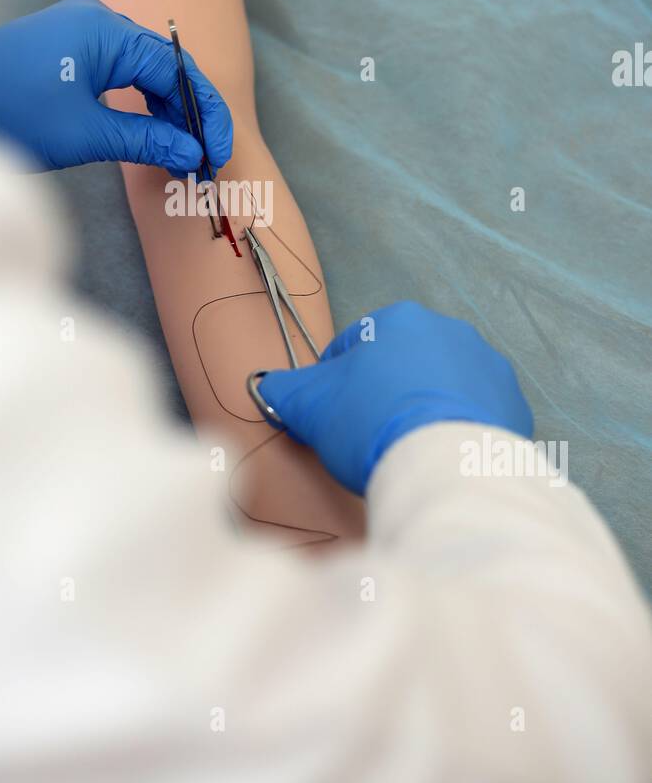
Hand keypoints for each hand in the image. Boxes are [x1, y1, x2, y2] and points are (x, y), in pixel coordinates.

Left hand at [0, 0, 232, 173]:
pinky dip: (140, 102)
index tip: (217, 152)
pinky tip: (152, 134)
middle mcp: (99, 20)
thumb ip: (146, 140)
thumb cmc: (11, 113)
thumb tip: (191, 154)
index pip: (177, 71)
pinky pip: (121, 70)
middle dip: (189, 115)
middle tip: (204, 160)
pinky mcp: (69, 47)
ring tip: (181, 154)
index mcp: (107, 31)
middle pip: (165, 68)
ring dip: (166, 111)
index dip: (204, 114)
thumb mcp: (85, 134)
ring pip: (144, 71)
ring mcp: (82, 30)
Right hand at [257, 301, 532, 495]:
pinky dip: (458, 430)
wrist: (444, 462)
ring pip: (441, 386)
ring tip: (406, 447)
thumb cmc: (371, 421)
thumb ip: (285, 390)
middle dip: (383, 392)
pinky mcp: (513, 405)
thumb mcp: (309, 405)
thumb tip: (268, 386)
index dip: (334, 381)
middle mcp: (448, 331)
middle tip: (366, 433)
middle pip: (401, 363)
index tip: (330, 414)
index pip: (354, 346)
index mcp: (398, 320)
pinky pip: (477, 415)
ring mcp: (487, 367)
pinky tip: (441, 456)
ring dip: (423, 408)